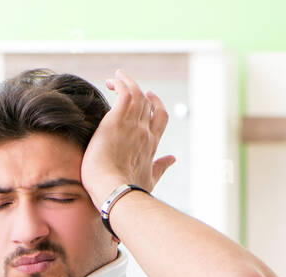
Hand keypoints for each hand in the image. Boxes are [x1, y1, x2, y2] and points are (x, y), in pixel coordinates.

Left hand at [80, 68, 176, 208]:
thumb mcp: (149, 179)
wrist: (114, 191)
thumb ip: (161, 168)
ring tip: (116, 77)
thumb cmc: (129, 191)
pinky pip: (124, 93)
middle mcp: (145, 132)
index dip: (156, 105)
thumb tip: (173, 159)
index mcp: (151, 145)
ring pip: (136, 94)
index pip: (160, 118)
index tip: (150, 98)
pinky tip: (112, 80)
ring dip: (128, 82)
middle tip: (129, 84)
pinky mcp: (115, 122)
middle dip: (140, 91)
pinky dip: (121, 82)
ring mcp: (132, 125)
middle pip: (147, 103)